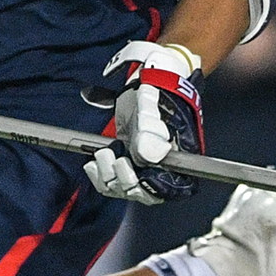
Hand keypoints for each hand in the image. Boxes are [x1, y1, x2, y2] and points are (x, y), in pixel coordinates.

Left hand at [84, 40, 201, 203]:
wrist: (150, 82)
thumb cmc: (161, 92)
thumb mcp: (155, 107)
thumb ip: (151, 131)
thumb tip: (149, 156)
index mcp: (182, 159)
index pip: (170, 188)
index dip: (149, 187)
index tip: (131, 170)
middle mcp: (165, 168)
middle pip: (142, 193)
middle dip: (123, 178)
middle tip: (115, 156)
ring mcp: (144, 166)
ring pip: (123, 188)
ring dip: (108, 176)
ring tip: (104, 153)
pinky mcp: (128, 162)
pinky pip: (112, 181)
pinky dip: (100, 175)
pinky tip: (93, 164)